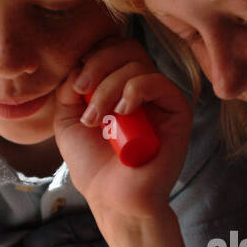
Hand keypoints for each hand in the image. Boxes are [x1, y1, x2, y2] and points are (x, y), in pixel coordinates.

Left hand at [53, 36, 192, 219]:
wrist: (114, 199)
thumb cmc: (93, 165)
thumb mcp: (68, 118)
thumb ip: (70, 86)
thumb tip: (80, 62)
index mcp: (119, 86)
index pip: (112, 48)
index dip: (91, 56)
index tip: (73, 85)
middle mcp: (143, 89)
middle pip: (126, 47)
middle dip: (97, 65)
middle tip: (81, 92)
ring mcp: (160, 100)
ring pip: (138, 63)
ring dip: (109, 85)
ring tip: (97, 118)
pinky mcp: (178, 112)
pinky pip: (158, 82)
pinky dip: (135, 89)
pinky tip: (122, 112)